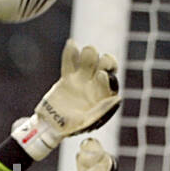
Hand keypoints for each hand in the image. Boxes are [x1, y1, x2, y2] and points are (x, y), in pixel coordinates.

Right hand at [13, 40, 120, 159]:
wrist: (51, 126)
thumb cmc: (72, 126)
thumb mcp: (88, 121)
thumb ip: (102, 110)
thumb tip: (118, 98)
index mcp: (104, 93)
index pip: (110, 79)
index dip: (106, 75)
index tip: (100, 76)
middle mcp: (95, 83)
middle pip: (103, 65)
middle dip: (102, 61)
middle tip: (97, 61)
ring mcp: (81, 78)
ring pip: (88, 61)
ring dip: (89, 54)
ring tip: (86, 52)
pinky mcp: (67, 77)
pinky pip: (69, 63)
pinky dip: (70, 53)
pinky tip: (71, 44)